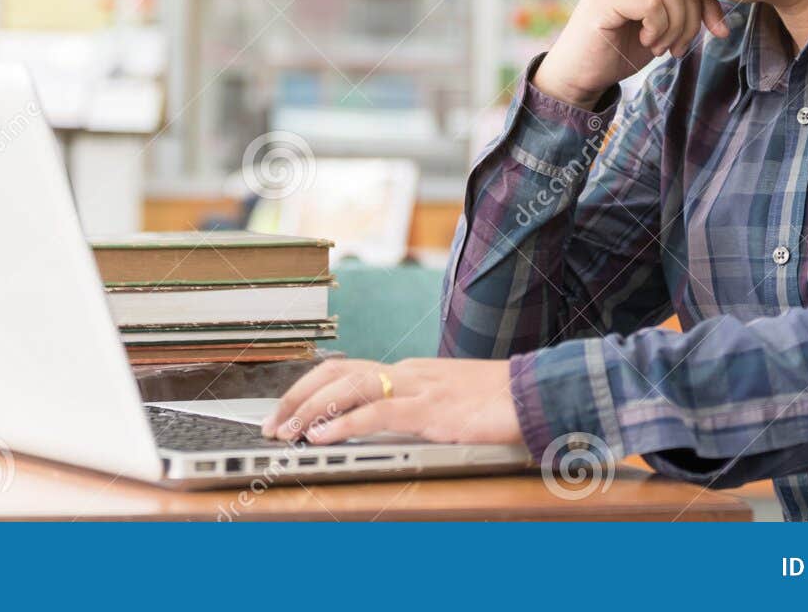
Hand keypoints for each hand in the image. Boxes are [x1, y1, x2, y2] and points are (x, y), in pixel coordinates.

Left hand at [260, 357, 521, 445]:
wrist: (535, 392)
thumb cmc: (498, 401)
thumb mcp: (449, 403)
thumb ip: (418, 408)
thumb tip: (386, 424)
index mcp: (409, 372)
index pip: (346, 370)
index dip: (308, 388)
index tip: (284, 412)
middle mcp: (407, 373)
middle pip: (337, 371)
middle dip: (297, 397)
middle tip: (272, 425)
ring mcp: (418, 388)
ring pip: (349, 386)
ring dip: (309, 410)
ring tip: (286, 432)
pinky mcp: (432, 410)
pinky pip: (378, 413)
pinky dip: (343, 424)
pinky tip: (322, 437)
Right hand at [534, 0, 728, 107]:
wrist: (578, 73)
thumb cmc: (618, 49)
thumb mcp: (661, 27)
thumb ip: (686, 11)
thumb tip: (725, 24)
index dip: (707, 5)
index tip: (715, 33)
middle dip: (690, 21)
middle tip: (675, 48)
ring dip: (674, 28)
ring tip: (658, 46)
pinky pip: (653, 4)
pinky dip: (658, 29)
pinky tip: (644, 42)